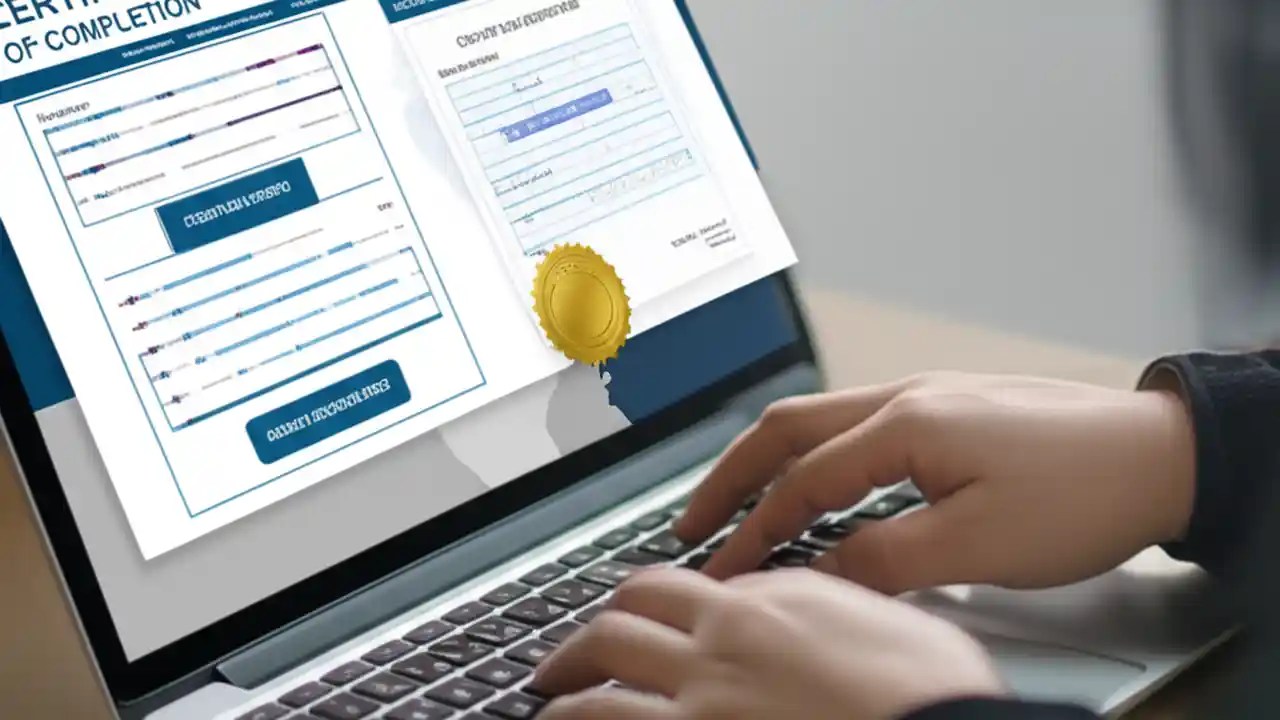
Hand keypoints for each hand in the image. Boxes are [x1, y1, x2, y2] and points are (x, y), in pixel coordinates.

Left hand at [534, 568, 1002, 719]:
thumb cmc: (934, 698)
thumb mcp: (897, 628)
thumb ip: (836, 610)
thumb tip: (813, 612)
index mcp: (781, 599)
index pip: (697, 585)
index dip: (661, 602)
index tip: (650, 619)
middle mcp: (730, 634)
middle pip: (636, 606)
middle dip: (597, 625)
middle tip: (575, 649)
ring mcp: (703, 689)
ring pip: (604, 657)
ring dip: (565, 672)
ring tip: (547, 691)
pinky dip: (575, 716)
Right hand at [676, 372, 1196, 592]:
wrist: (1161, 452)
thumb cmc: (1082, 491)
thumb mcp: (980, 545)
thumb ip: (888, 556)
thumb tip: (824, 570)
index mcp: (906, 425)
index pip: (803, 484)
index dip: (757, 532)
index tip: (724, 570)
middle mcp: (905, 398)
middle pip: (787, 428)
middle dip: (730, 477)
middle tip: (691, 522)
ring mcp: (926, 397)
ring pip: (818, 421)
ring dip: (769, 463)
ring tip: (737, 504)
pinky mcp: (947, 410)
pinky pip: (854, 427)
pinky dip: (814, 459)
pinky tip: (816, 486)